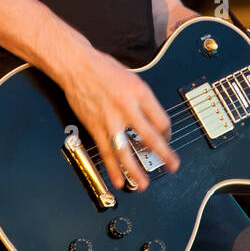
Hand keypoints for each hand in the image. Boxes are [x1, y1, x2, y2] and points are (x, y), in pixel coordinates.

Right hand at [60, 48, 180, 190]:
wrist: (77, 65)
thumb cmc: (104, 68)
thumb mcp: (133, 78)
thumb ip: (144, 99)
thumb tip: (153, 121)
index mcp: (140, 93)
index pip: (162, 120)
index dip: (168, 134)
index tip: (167, 139)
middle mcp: (127, 107)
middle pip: (150, 138)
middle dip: (164, 155)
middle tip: (172, 167)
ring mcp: (110, 119)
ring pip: (125, 151)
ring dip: (135, 171)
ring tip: (143, 185)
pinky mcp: (95, 127)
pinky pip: (105, 152)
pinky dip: (112, 168)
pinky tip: (118, 181)